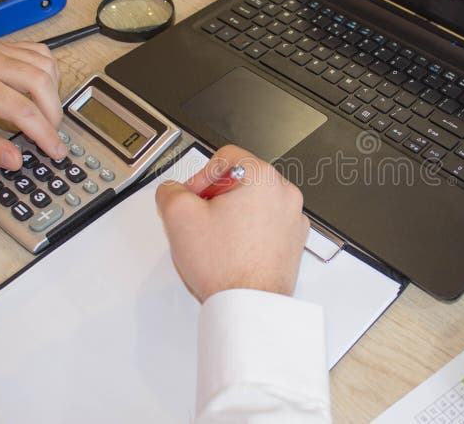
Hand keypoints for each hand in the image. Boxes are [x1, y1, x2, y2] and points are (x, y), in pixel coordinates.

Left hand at [0, 41, 65, 168]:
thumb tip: (15, 160)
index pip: (22, 109)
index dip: (44, 134)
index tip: (55, 151)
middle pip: (40, 82)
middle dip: (53, 113)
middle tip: (51, 134)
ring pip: (45, 65)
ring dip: (54, 92)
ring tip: (47, 114)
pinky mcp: (3, 46)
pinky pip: (39, 53)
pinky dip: (49, 72)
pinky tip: (43, 90)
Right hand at [156, 145, 309, 302]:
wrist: (249, 305)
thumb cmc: (226, 267)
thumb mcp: (179, 217)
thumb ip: (170, 191)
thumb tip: (173, 190)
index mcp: (262, 177)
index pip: (225, 157)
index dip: (201, 177)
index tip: (194, 198)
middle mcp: (284, 193)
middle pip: (241, 180)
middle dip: (216, 199)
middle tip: (203, 222)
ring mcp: (293, 218)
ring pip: (253, 204)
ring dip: (232, 216)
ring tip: (218, 241)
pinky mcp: (293, 241)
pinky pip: (266, 225)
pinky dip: (249, 233)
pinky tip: (233, 252)